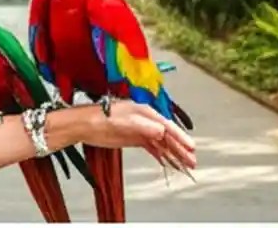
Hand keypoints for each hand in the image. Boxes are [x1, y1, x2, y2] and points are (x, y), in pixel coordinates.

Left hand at [80, 102, 196, 173]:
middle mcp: (147, 121)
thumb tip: (161, 132)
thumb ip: (144, 127)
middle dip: (180, 149)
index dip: (180, 138)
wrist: (85, 124)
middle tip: (192, 162)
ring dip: (173, 154)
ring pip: (162, 143)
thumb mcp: (125, 122)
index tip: (191, 148)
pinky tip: (167, 161)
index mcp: (147, 113)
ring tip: (184, 165)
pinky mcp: (135, 139)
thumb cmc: (103, 118)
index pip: (168, 127)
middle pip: (168, 137)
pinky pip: (152, 147)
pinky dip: (161, 154)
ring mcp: (142, 130)